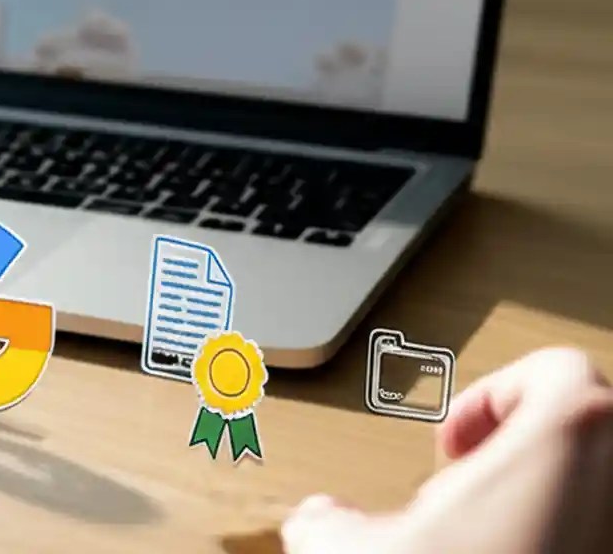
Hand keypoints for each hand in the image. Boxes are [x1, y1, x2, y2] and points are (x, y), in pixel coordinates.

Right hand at [282, 348, 612, 553]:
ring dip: (538, 501)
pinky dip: (555, 540)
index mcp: (568, 438)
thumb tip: (319, 522)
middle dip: (518, 448)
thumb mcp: (356, 549)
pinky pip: (595, 533)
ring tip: (479, 536)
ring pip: (595, 487)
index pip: (553, 369)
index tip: (455, 438)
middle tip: (468, 483)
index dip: (491, 394)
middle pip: (584, 423)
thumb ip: (328, 520)